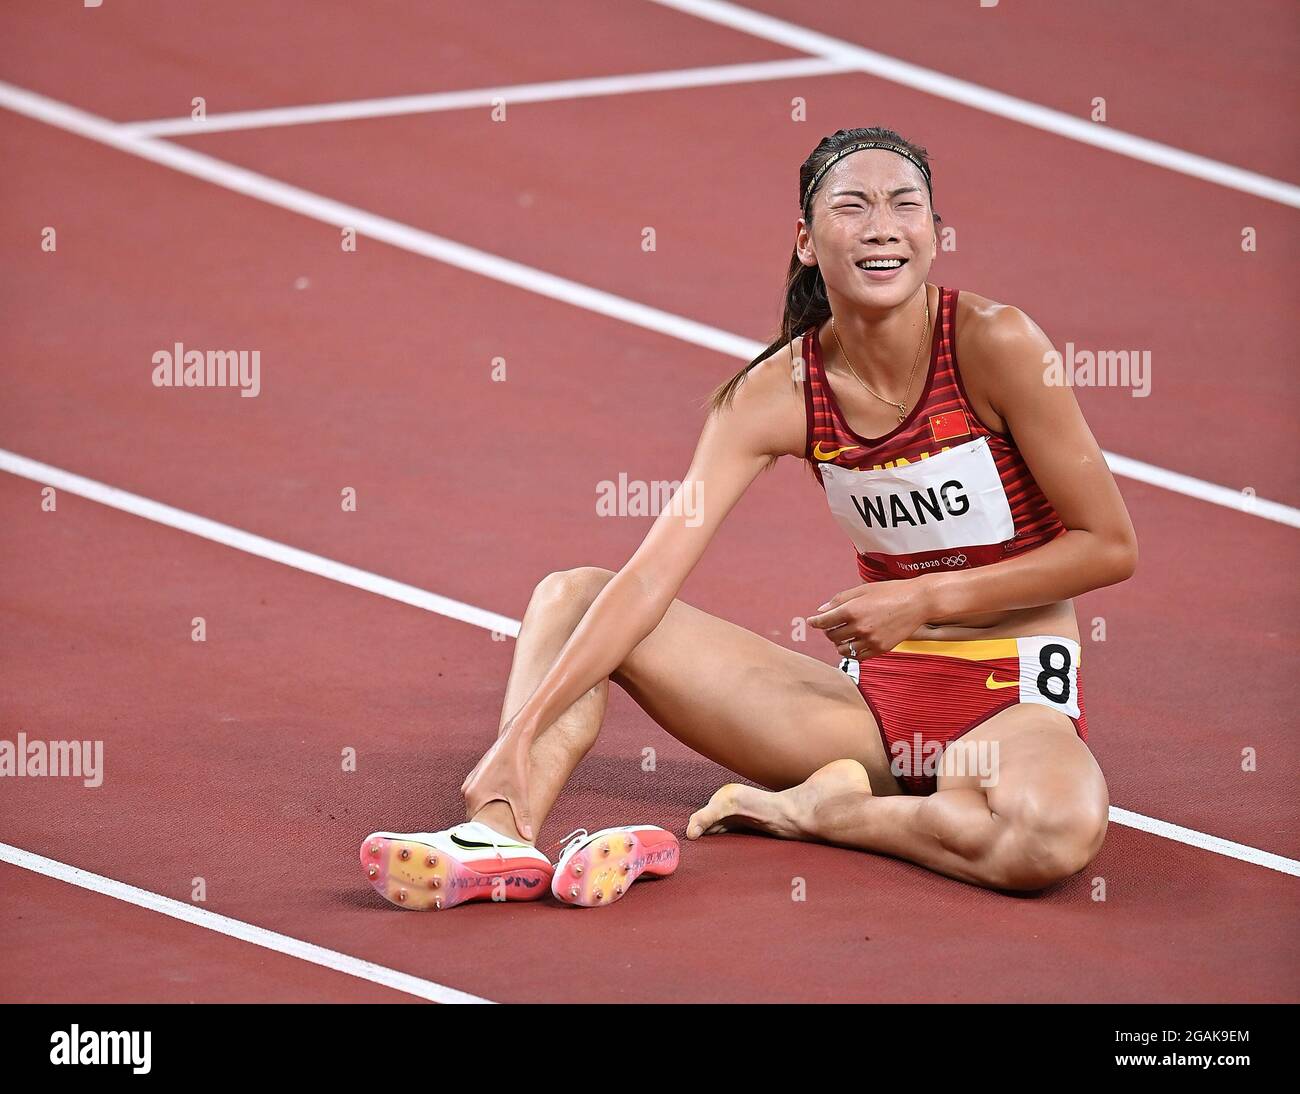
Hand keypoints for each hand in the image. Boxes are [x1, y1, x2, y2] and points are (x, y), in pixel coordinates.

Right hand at [459, 714, 535, 840]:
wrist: (513, 739)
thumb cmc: (516, 765)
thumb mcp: (520, 794)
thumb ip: (522, 817)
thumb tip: (528, 837)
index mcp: (474, 796)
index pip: (474, 825)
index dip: (484, 836)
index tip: (493, 845)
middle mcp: (467, 790)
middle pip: (475, 816)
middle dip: (486, 825)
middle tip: (498, 838)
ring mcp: (470, 783)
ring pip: (477, 806)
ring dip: (486, 814)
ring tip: (499, 824)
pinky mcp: (476, 777)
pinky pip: (479, 796)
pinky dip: (487, 803)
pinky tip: (499, 807)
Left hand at [808, 578, 933, 658]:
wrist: (918, 602)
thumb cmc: (891, 592)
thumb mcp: (862, 590)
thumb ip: (840, 600)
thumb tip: (821, 610)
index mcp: (853, 610)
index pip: (824, 621)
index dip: (815, 622)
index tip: (812, 622)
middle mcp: (860, 627)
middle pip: (832, 636)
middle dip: (829, 631)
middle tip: (833, 625)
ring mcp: (871, 640)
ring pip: (843, 649)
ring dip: (839, 643)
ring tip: (844, 635)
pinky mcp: (881, 649)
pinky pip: (858, 656)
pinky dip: (853, 651)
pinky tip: (855, 643)